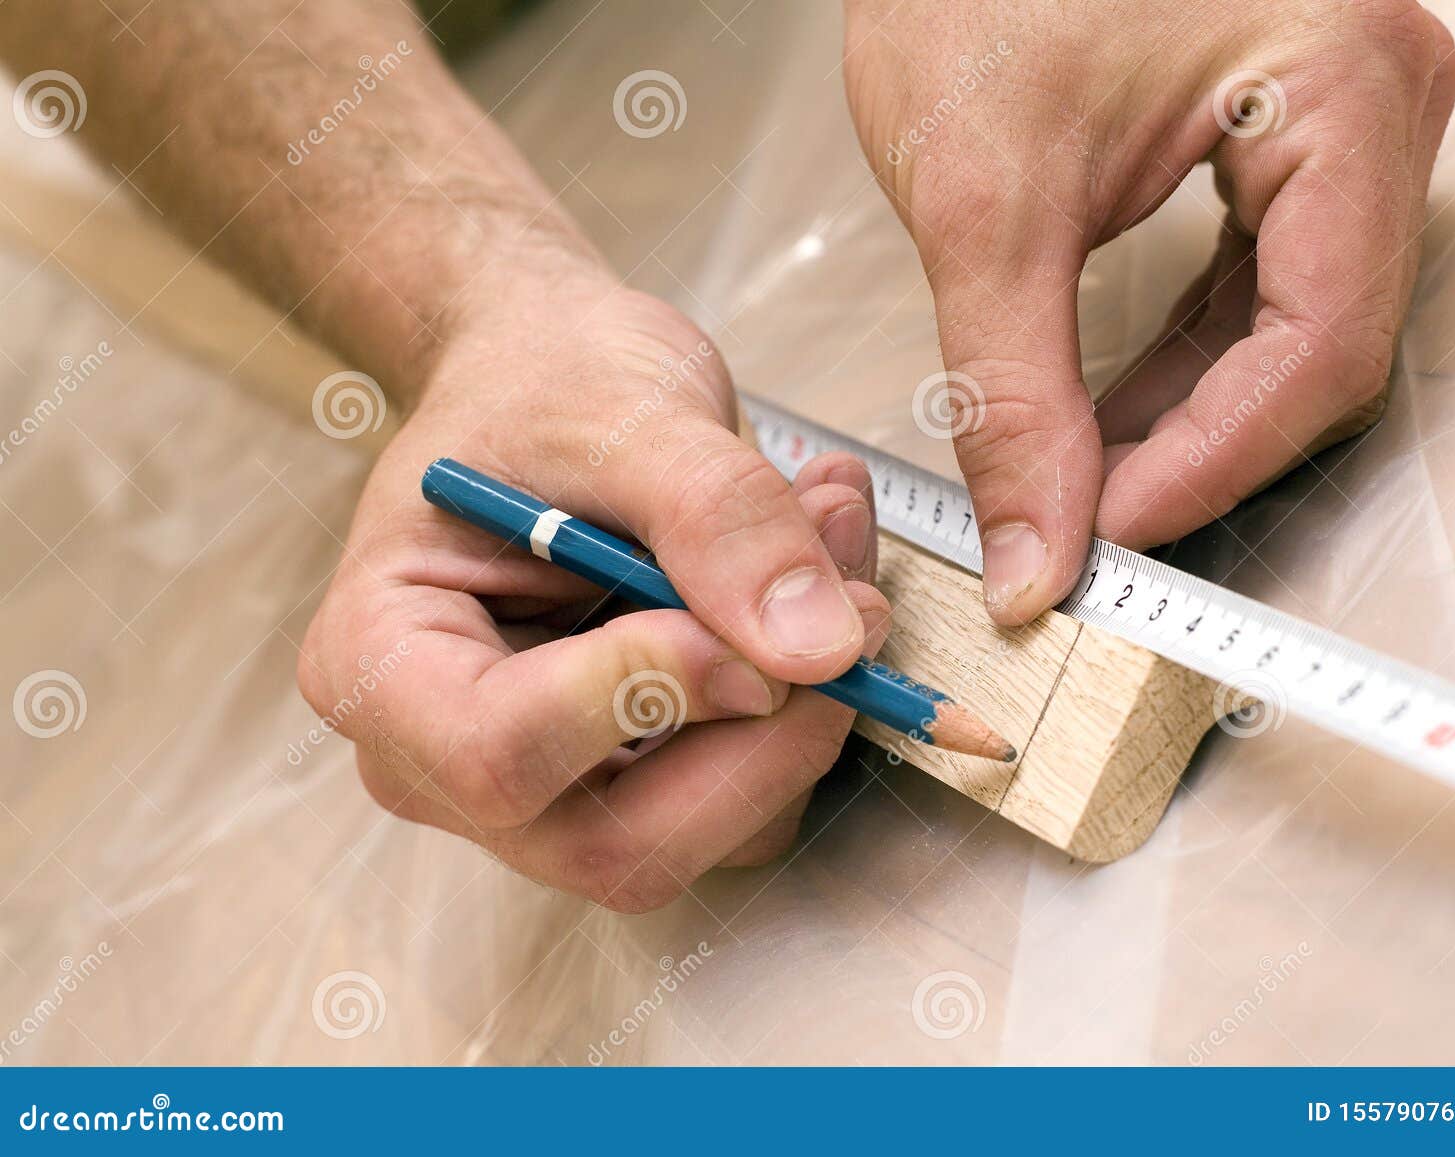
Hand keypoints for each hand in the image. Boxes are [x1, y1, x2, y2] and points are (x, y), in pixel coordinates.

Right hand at [297, 257, 888, 911]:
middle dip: (763, 735)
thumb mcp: (625, 413)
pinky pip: (751, 797)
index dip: (644, 697)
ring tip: (836, 544)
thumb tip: (820, 649)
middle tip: (856, 602)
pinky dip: (813, 705)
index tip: (754, 620)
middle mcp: (450, 762)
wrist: (554, 377)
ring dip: (809, 712)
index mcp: (383, 665)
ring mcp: (551, 788)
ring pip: (707, 839)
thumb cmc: (545, 380)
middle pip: (617, 845)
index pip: (498, 752)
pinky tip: (824, 588)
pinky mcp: (642, 781)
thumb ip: (717, 518)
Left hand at [844, 0, 1454, 621]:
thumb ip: (1012, 393)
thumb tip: (1037, 552)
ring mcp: (1336, 122)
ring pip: (1294, 332)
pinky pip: (1259, 290)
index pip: (1321, 340)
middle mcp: (1374, 100)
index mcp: (1343, 83)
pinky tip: (1109, 419)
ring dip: (1190, 422)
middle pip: (1322, 346)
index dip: (1214, 461)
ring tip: (1084, 484)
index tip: (1108, 536)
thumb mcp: (984, 200)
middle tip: (1091, 529)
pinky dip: (1187, 367)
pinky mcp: (1282, 142)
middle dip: (1200, 452)